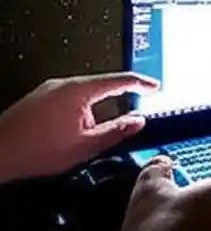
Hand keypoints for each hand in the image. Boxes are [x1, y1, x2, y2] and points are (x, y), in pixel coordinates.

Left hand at [0, 72, 159, 182]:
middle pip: (102, 86)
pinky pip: (69, 99)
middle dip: (117, 102)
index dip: (142, 84)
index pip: (121, 80)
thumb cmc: (34, 150)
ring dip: (95, 111)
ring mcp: (49, 90)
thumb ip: (117, 131)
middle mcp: (64, 84)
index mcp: (80, 90)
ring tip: (89, 135)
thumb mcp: (86, 145)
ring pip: (84, 95)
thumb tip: (138, 121)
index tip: (155, 86)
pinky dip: (79, 112)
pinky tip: (71, 133)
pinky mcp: (38, 99)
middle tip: (128, 118)